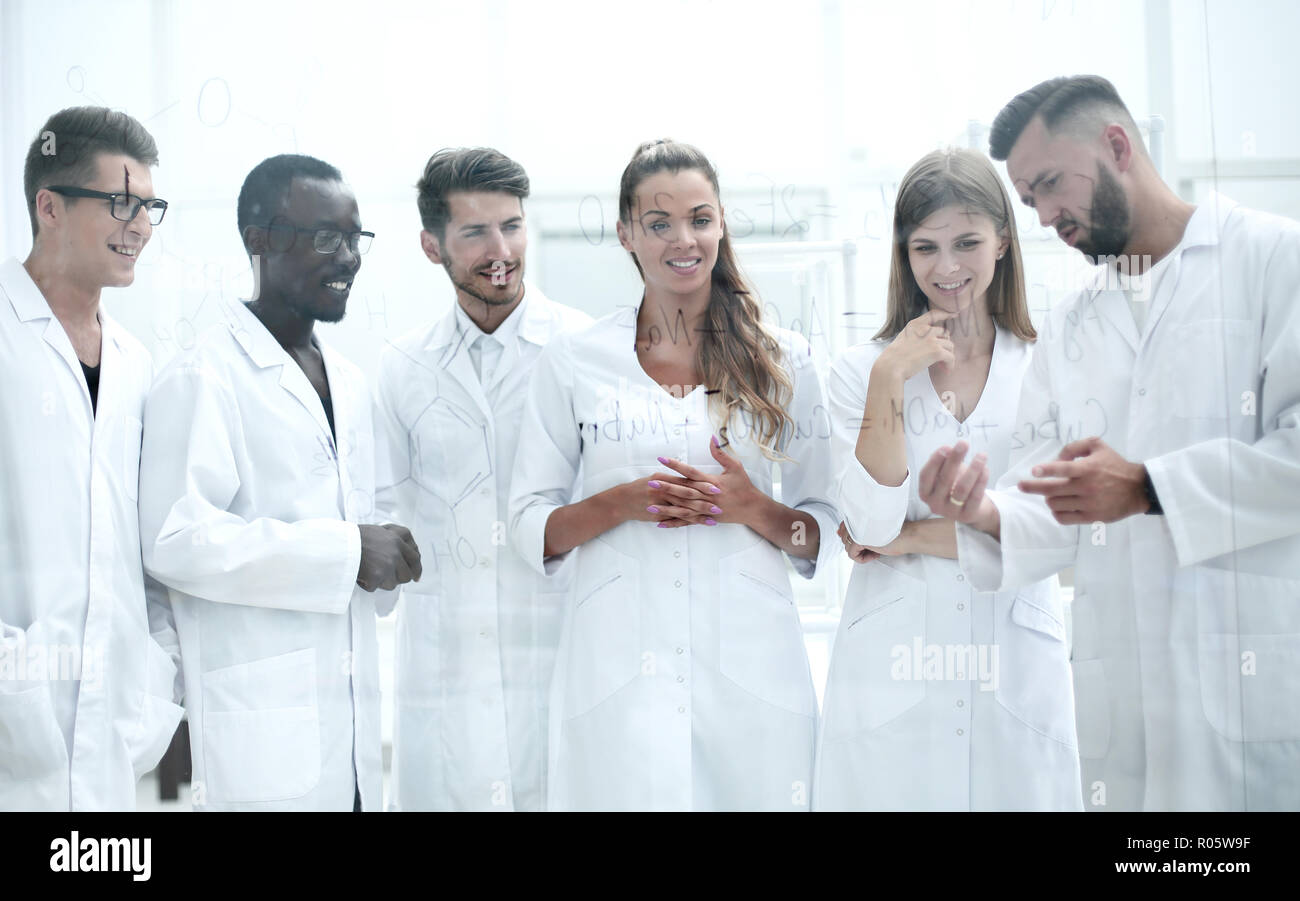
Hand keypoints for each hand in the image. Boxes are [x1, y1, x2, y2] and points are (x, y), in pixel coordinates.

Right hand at [357, 523, 421, 591]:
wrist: (339, 543)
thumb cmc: (354, 537)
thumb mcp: (378, 531)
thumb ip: (393, 540)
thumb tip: (404, 554)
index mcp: (396, 540)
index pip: (414, 557)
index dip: (416, 569)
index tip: (416, 577)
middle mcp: (395, 552)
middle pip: (406, 575)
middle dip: (396, 578)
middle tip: (385, 577)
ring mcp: (387, 565)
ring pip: (392, 584)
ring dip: (381, 582)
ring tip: (368, 571)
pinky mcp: (377, 576)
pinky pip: (375, 588)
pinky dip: (366, 584)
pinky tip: (360, 575)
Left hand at [651, 435, 763, 528]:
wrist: (752, 508)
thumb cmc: (744, 486)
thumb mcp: (735, 466)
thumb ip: (720, 453)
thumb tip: (712, 437)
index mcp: (712, 482)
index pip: (690, 472)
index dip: (676, 465)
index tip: (662, 459)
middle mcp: (707, 496)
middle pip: (683, 490)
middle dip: (666, 486)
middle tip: (651, 482)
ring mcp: (705, 509)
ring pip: (683, 508)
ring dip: (666, 507)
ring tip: (650, 505)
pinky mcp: (705, 518)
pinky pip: (687, 521)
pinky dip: (674, 523)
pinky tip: (660, 523)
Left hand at [837, 521, 911, 563]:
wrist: (907, 535)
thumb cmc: (894, 532)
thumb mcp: (871, 530)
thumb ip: (854, 529)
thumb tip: (837, 532)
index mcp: (857, 514)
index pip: (844, 528)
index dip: (855, 537)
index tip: (870, 540)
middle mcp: (854, 521)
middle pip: (845, 539)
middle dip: (858, 545)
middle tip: (875, 544)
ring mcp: (856, 530)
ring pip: (848, 548)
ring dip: (862, 551)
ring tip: (877, 547)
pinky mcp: (859, 540)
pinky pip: (852, 555)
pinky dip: (863, 558)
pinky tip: (876, 553)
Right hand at [878, 309, 956, 380]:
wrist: (891, 366)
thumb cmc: (894, 358)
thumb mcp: (903, 338)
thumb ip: (916, 336)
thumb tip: (928, 344)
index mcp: (915, 324)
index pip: (934, 314)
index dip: (945, 313)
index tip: (954, 315)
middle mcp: (925, 329)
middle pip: (945, 333)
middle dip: (945, 343)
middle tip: (941, 356)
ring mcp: (932, 339)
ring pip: (950, 345)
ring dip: (948, 355)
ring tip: (942, 365)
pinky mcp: (937, 351)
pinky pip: (951, 356)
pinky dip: (950, 364)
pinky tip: (946, 370)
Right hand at [917, 440, 997, 532]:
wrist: (971, 508)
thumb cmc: (955, 486)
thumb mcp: (945, 473)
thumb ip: (944, 462)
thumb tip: (947, 450)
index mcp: (925, 492)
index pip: (926, 476)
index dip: (935, 461)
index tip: (946, 447)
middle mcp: (934, 504)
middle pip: (945, 479)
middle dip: (955, 459)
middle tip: (964, 444)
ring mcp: (950, 512)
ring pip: (962, 488)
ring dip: (973, 469)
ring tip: (981, 455)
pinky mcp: (967, 516)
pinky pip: (975, 496)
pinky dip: (981, 481)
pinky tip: (985, 469)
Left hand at [1018, 437, 1148, 523]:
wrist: (1138, 489)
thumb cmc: (1115, 465)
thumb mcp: (1098, 446)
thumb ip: (1074, 447)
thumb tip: (1056, 459)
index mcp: (1088, 468)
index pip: (1064, 469)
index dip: (1047, 470)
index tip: (1034, 471)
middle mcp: (1087, 487)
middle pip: (1052, 490)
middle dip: (1032, 487)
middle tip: (1021, 486)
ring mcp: (1088, 504)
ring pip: (1055, 504)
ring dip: (1048, 498)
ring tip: (1051, 494)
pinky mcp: (1090, 517)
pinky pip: (1064, 518)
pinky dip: (1056, 512)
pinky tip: (1058, 506)